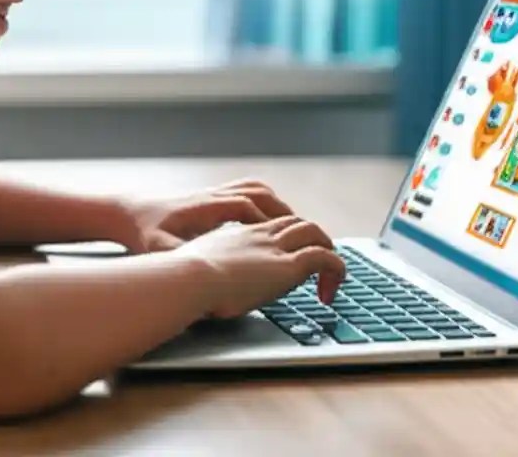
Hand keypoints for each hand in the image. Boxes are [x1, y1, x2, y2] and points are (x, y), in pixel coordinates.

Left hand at [117, 179, 294, 252]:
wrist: (127, 212)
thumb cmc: (144, 232)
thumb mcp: (158, 248)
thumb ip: (179, 257)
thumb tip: (194, 271)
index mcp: (206, 208)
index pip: (247, 208)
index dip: (267, 224)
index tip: (284, 242)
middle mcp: (215, 196)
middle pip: (260, 195)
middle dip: (284, 214)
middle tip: (304, 236)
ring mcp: (215, 193)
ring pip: (257, 190)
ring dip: (278, 206)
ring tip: (295, 228)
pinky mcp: (213, 198)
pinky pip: (248, 192)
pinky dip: (265, 203)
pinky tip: (270, 223)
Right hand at [178, 215, 345, 318]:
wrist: (189, 278)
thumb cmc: (181, 279)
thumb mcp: (192, 269)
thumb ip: (200, 272)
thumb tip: (193, 291)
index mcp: (237, 235)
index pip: (271, 224)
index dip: (284, 236)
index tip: (286, 256)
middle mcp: (260, 235)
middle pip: (296, 222)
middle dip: (310, 239)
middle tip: (315, 266)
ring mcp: (276, 247)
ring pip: (315, 232)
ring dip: (326, 252)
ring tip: (327, 280)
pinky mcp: (290, 266)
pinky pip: (326, 258)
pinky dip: (336, 271)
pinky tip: (328, 294)